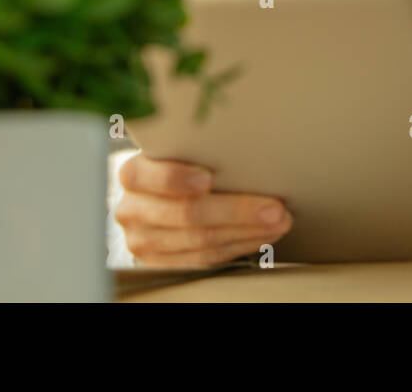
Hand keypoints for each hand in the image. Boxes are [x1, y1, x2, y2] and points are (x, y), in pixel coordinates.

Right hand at [114, 154, 293, 266]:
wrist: (155, 203)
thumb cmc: (179, 167)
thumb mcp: (178, 152)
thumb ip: (199, 150)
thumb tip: (252, 146)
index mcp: (133, 174)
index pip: (149, 177)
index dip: (177, 178)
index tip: (210, 178)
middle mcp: (132, 210)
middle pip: (186, 213)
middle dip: (237, 210)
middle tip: (275, 207)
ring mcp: (144, 241)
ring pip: (201, 241)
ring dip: (247, 232)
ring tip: (279, 222)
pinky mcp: (162, 264)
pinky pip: (205, 259)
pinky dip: (239, 246)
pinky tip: (262, 235)